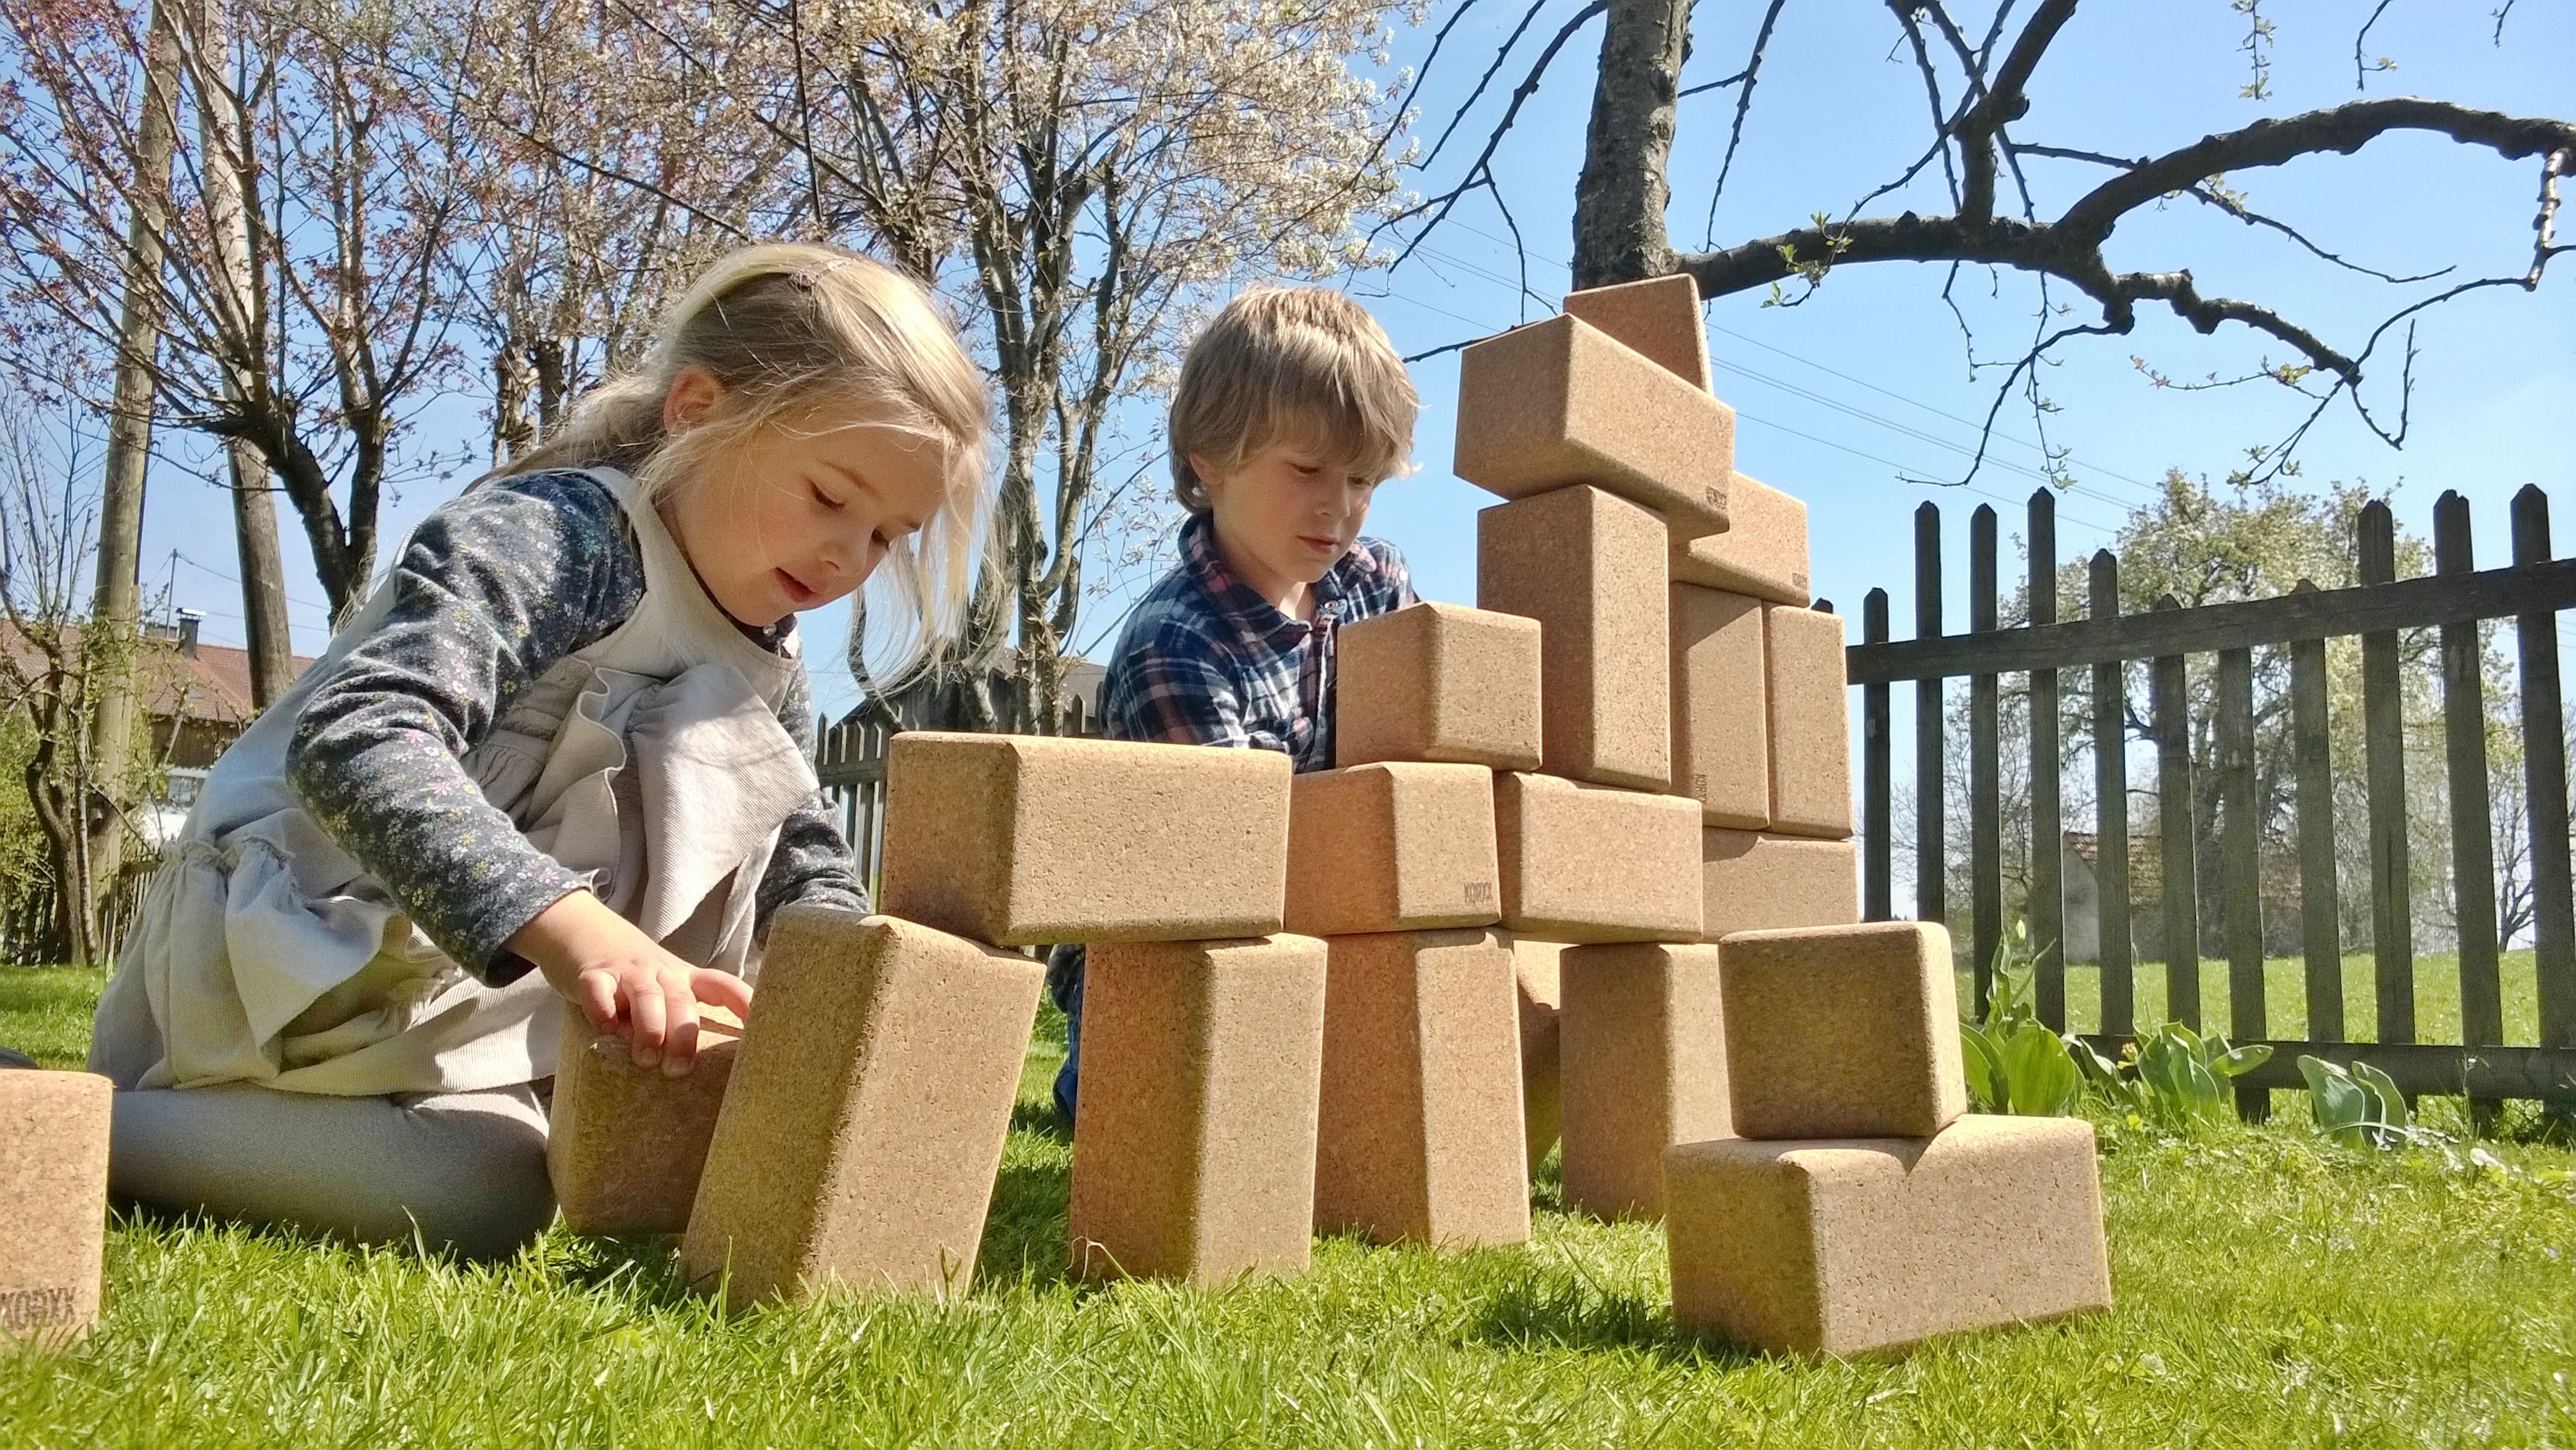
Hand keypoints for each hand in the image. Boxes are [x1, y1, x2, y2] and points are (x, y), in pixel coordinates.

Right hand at [507, 890, 752, 1075]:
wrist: (582, 929)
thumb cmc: (632, 974)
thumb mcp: (662, 988)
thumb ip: (675, 1020)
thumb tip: (689, 1068)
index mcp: (684, 978)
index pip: (722, 985)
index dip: (743, 1003)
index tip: (760, 1028)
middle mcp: (661, 973)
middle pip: (683, 1001)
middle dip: (684, 1036)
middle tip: (678, 1069)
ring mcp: (627, 972)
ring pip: (647, 997)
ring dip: (649, 1028)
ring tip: (646, 1057)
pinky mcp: (592, 974)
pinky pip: (599, 990)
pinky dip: (601, 1009)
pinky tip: (604, 1027)